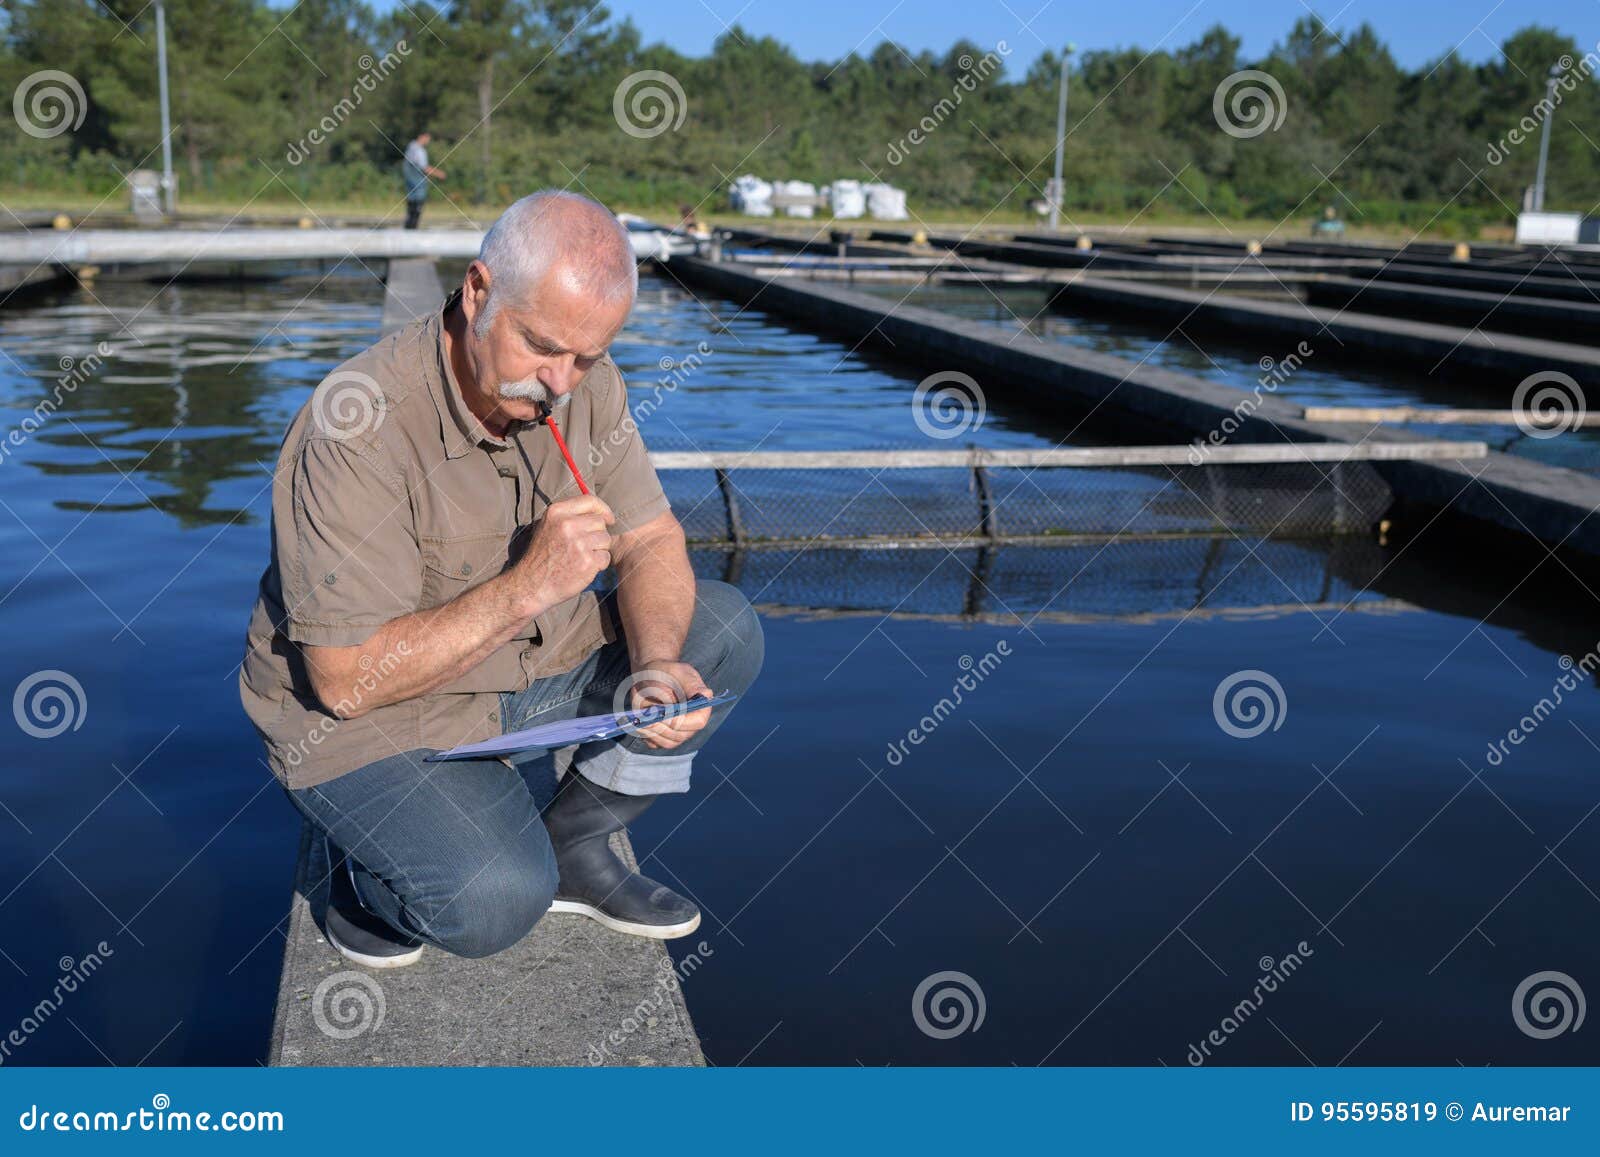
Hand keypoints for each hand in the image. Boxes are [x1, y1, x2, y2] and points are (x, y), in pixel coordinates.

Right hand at [511, 494, 613, 612]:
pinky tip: (584, 568)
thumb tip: (596, 510)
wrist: (531, 585)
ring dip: (599, 549)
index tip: (607, 518)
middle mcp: (568, 525)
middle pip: (600, 522)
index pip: (590, 500)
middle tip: (585, 546)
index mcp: (556, 512)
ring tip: (582, 557)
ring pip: (606, 539)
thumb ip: (568, 516)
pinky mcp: (587, 561)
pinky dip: (599, 564)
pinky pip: (605, 557)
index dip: (602, 509)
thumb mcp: (546, 526)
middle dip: (598, 533)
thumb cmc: (541, 556)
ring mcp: (579, 543)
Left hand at [626, 659, 712, 750]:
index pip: (697, 722)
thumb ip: (691, 684)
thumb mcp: (679, 671)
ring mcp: (677, 732)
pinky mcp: (663, 737)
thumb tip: (706, 695)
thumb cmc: (666, 672)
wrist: (649, 676)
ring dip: (652, 732)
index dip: (681, 721)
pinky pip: (655, 744)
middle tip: (646, 716)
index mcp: (701, 707)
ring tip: (639, 719)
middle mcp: (691, 723)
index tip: (663, 713)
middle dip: (661, 727)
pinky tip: (639, 723)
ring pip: (667, 742)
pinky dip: (646, 736)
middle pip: (680, 735)